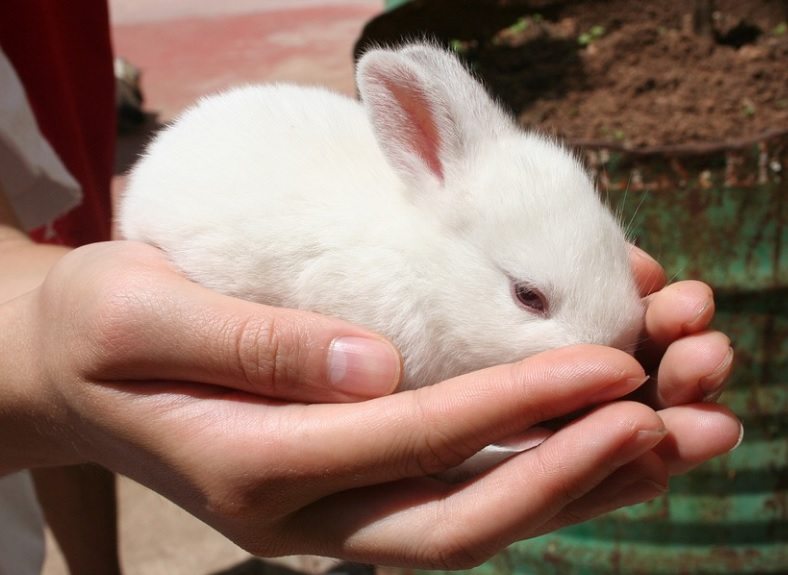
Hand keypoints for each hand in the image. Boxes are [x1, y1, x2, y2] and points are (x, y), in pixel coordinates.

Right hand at [2, 240, 738, 567]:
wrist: (70, 374)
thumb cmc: (100, 332)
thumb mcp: (143, 313)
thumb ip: (253, 344)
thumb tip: (377, 362)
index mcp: (251, 467)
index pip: (411, 438)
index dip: (518, 404)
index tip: (613, 363)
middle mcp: (300, 511)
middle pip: (459, 515)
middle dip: (575, 473)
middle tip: (678, 424)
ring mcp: (325, 511)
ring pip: (470, 518)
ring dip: (574, 484)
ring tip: (675, 439)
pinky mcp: (343, 487)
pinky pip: (454, 493)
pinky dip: (533, 468)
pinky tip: (597, 439)